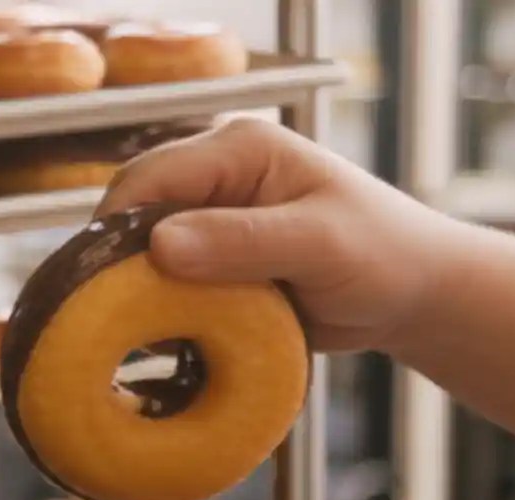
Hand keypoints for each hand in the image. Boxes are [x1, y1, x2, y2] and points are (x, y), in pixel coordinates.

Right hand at [96, 118, 466, 352]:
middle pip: (135, 210)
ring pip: (142, 247)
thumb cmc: (385, 255)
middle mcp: (216, 174)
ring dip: (134, 287)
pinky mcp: (214, 256)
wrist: (415, 295)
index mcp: (239, 148)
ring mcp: (212, 217)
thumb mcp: (320, 245)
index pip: (150, 176)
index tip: (99, 284)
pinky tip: (156, 335)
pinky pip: (165, 276)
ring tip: (126, 331)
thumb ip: (243, 241)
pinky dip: (156, 304)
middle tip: (109, 316)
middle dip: (118, 260)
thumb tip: (160, 246)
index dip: (115, 226)